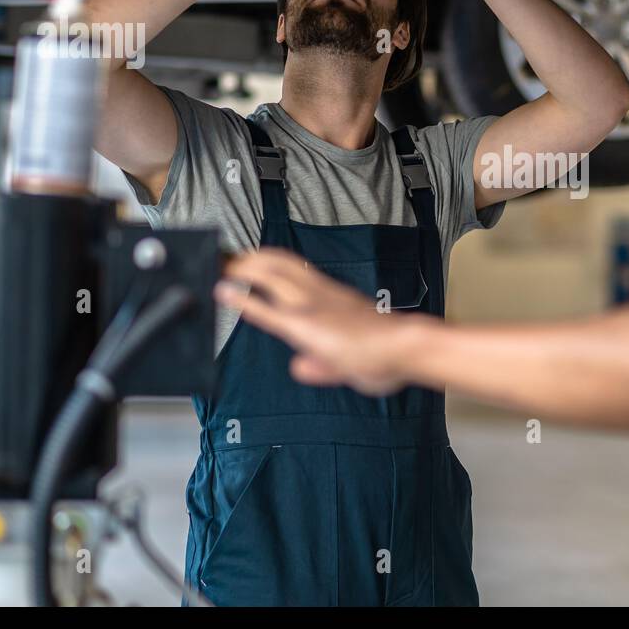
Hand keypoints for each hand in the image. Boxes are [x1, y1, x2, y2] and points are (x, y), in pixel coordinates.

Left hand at [215, 248, 410, 395]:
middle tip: (229, 259)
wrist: (405, 347)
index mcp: (333, 299)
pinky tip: (225, 292)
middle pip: (279, 264)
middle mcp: (320, 295)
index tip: (253, 262)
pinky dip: (242, 299)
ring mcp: (312, 306)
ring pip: (270, 275)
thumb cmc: (388, 354)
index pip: (296, 273)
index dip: (272, 264)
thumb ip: (321, 365)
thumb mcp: (349, 363)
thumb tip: (300, 368)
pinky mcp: (305, 324)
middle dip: (251, 260)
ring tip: (222, 267)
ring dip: (243, 269)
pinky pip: (266, 309)